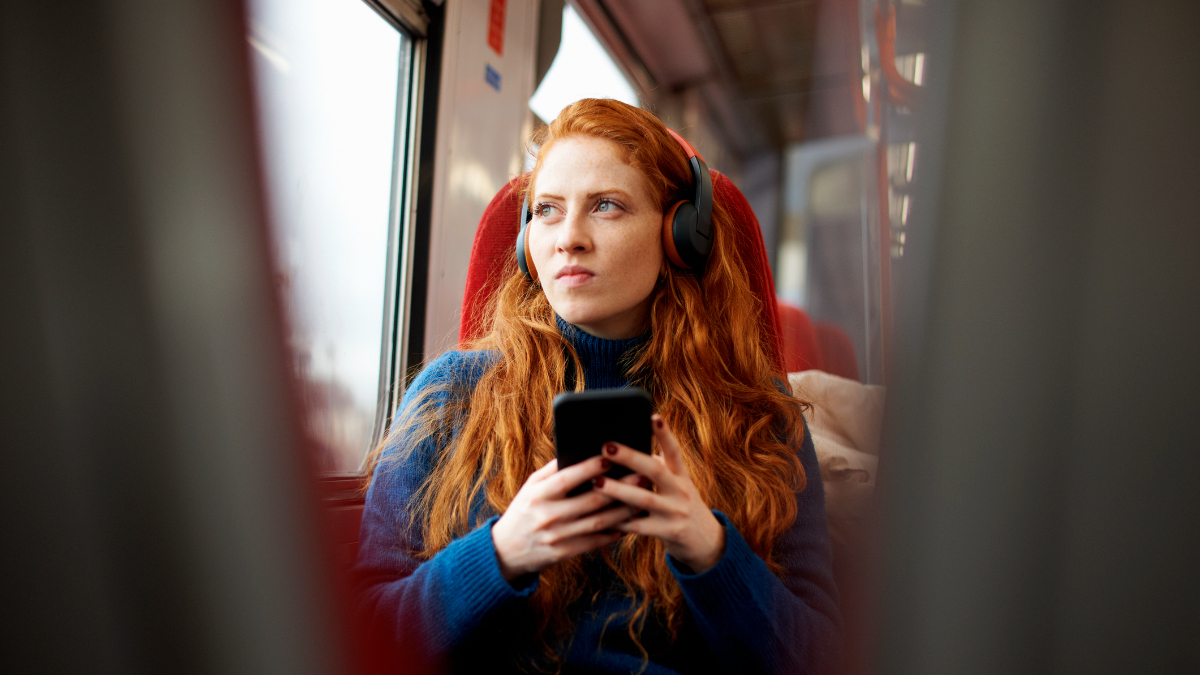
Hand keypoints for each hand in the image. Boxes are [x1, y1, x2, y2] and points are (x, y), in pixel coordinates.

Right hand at [491, 455, 638, 581]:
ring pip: (598, 522)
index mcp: (538, 494)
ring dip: (623, 511)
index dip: (590, 468)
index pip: (567, 478)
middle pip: (590, 501)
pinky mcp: (563, 553)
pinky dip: (613, 532)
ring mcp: (556, 537)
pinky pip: (594, 542)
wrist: (506, 550)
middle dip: (619, 488)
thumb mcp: (530, 487)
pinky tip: (628, 523)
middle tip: (641, 476)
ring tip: (641, 499)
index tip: (611, 457)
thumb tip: (578, 450)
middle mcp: (547, 515)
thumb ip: (552, 470)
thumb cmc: (524, 510)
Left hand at [593, 415, 725, 573]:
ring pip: (644, 499)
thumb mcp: (675, 484)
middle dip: (630, 457)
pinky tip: (601, 516)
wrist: (704, 540)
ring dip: (618, 490)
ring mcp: (675, 512)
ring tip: (596, 481)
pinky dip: (620, 520)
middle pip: (655, 470)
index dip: (665, 434)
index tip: (653, 416)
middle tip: (606, 446)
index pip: (674, 450)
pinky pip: (639, 526)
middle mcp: (680, 490)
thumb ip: (655, 468)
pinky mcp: (669, 532)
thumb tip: (621, 451)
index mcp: (681, 475)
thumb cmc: (678, 504)